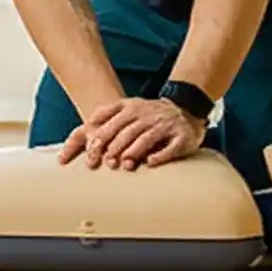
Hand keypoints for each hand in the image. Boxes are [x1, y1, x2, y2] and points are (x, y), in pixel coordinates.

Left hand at [61, 97, 206, 169]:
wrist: (185, 109)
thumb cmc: (148, 115)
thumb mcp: (128, 107)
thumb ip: (106, 113)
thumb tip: (86, 125)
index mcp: (131, 108)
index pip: (111, 123)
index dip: (100, 139)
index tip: (90, 156)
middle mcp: (147, 114)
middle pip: (127, 131)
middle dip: (115, 148)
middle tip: (107, 164)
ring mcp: (165, 125)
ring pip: (146, 138)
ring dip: (134, 152)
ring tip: (125, 165)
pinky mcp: (182, 136)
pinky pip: (171, 147)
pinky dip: (160, 155)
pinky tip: (150, 163)